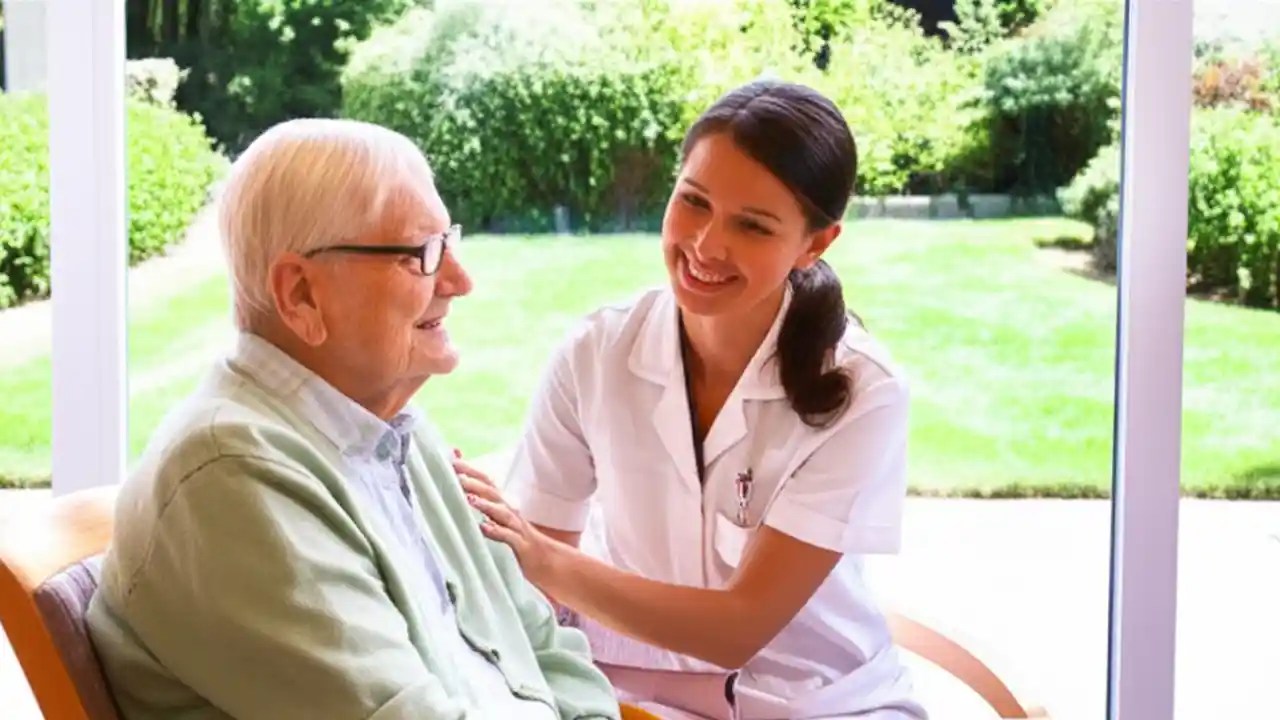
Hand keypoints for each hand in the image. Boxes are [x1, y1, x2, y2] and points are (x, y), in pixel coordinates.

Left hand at [454, 459, 558, 587]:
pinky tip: (483, 527)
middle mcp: (509, 511)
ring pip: (501, 512)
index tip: (453, 459)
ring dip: (485, 504)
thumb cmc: (518, 539)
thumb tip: (463, 494)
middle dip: (473, 481)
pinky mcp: (521, 545)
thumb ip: (484, 506)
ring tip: (469, 498)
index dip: (471, 469)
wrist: (547, 560)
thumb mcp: (499, 520)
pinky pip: (508, 537)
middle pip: (491, 492)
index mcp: (502, 504)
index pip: (486, 481)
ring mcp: (516, 527)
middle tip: (456, 472)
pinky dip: (496, 531)